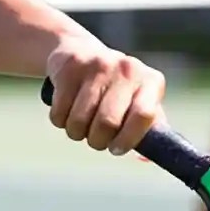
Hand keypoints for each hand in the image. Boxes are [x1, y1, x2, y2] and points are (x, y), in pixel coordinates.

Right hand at [45, 38, 166, 155]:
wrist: (81, 51)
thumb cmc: (115, 87)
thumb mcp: (138, 102)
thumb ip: (147, 131)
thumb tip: (146, 159)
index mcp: (150, 81)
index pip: (144, 116)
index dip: (128, 139)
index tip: (116, 149)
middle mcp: (127, 69)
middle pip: (108, 122)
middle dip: (98, 141)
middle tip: (96, 139)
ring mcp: (98, 65)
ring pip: (80, 120)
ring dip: (76, 133)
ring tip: (80, 125)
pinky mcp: (71, 67)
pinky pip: (60, 112)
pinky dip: (60, 121)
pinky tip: (66, 110)